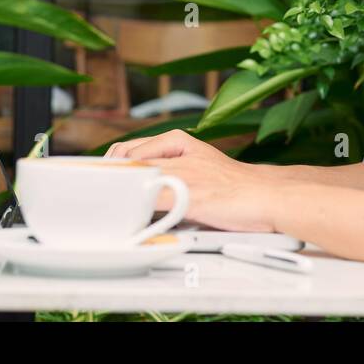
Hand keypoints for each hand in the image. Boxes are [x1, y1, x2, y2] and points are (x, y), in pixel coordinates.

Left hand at [106, 130, 276, 232]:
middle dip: (105, 183)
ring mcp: (183, 173)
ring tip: (111, 214)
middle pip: (123, 163)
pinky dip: (136, 212)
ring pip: (134, 179)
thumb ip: (166, 169)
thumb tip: (131, 183)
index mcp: (177, 140)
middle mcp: (177, 152)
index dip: (106, 172)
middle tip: (98, 203)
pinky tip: (132, 223)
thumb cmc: (233, 186)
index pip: (125, 151)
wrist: (267, 194)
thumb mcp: (196, 165)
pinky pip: (151, 201)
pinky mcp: (190, 196)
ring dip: (118, 197)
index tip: (96, 187)